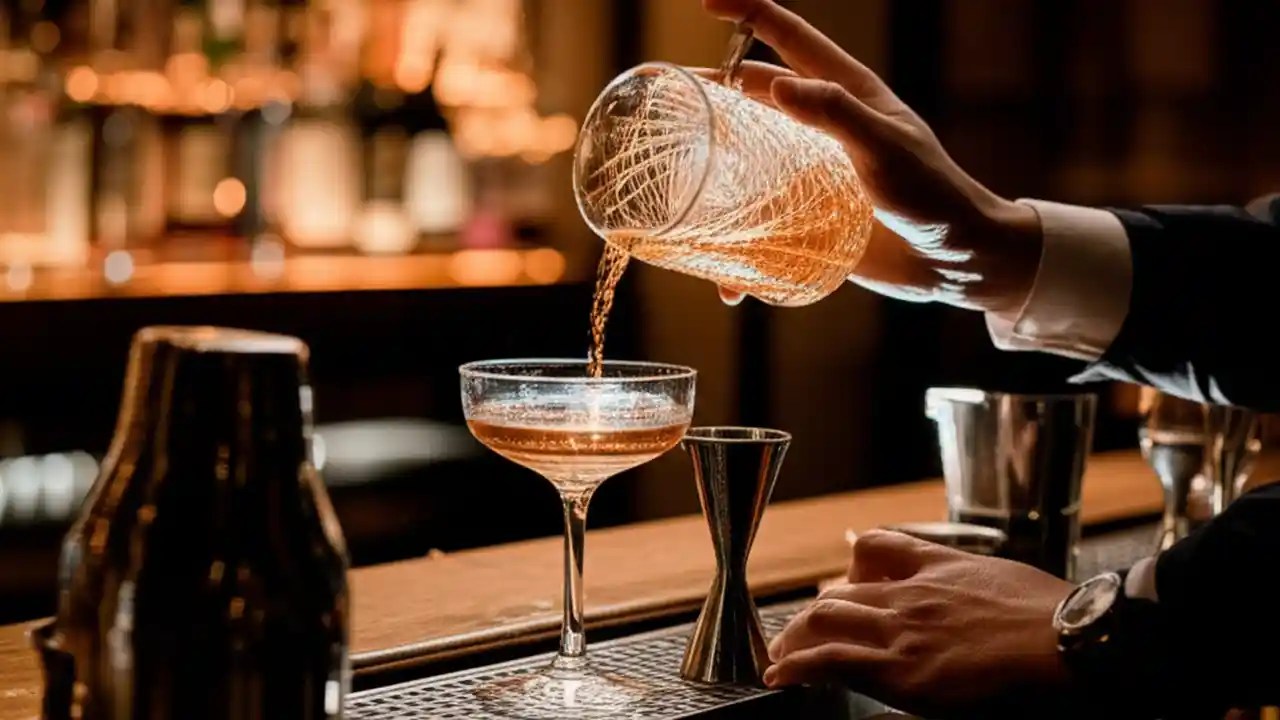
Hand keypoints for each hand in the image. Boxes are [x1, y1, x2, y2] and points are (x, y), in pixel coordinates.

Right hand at [703, 0, 1042, 312]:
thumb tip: (776, 85)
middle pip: (755, 95)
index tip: (707, 4)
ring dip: (715, 174)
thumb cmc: (933, 197)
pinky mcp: (809, 218)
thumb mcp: (885, 149)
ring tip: (680, 191)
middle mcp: (822, 128)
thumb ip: (836, 115)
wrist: (956, 262)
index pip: (789, 38)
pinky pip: (762, 225)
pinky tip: (728, 284)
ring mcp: (813, 173)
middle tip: (670, 102)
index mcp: (845, 94)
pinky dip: (740, 253)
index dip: (748, 14)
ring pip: (750, 160)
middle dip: (713, 94)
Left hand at [765, 529, 1073, 716]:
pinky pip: (828, 661)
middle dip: (817, 612)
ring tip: (782, 656)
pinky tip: (778, 676)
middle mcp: (911, 592)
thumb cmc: (1060, 618)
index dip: (853, 565)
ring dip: (796, 638)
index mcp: (942, 565)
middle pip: (841, 589)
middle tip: (804, 633)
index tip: (844, 582)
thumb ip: (979, 588)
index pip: (878, 546)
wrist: (1073, 641)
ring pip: (825, 618)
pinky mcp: (899, 670)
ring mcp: (902, 629)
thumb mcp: (1012, 582)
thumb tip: (988, 606)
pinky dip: (795, 666)